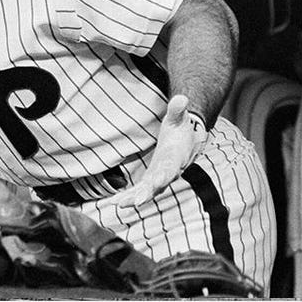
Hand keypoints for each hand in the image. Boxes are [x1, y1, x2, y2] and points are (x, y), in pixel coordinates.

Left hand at [105, 94, 207, 209]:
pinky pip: (141, 191)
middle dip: (147, 193)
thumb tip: (182, 98)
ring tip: (119, 204)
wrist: (187, 141)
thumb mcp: (179, 118)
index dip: (164, 175)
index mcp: (176, 158)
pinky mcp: (152, 180)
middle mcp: (169, 172)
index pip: (171, 168)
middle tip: (136, 202)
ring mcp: (160, 178)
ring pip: (148, 191)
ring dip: (134, 199)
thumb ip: (178, 110)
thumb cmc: (180, 129)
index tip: (156, 182)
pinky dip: (129, 197)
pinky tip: (115, 202)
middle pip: (159, 185)